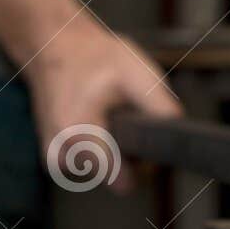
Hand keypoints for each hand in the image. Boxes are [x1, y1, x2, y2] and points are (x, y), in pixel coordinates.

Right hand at [24, 16, 182, 192]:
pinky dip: (95, 147)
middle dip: (126, 152)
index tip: (142, 139)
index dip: (141, 164)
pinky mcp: (52, 156)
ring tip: (104, 112)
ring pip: (100, 173)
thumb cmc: (94, 57)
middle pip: (114, 178)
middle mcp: (59, 153)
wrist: (53, 45)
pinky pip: (87, 165)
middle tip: (122, 115)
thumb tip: (177, 139)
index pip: (122, 182)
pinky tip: (92, 119)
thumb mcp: (136, 72)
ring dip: (110, 148)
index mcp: (77, 135)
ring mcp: (52, 156)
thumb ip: (160, 107)